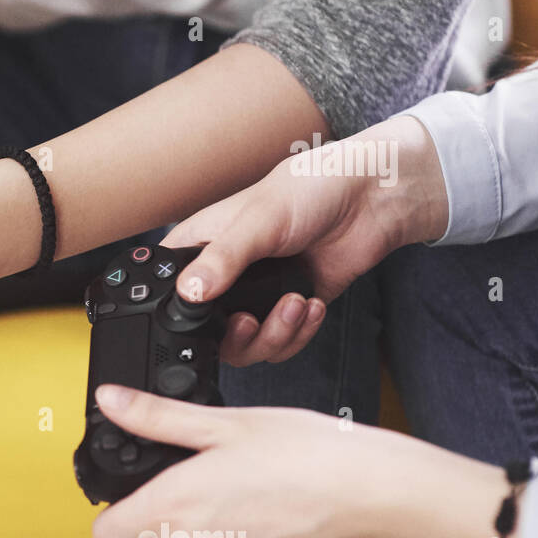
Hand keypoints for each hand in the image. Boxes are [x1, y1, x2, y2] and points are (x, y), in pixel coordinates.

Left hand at [88, 384, 505, 537]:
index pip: (106, 533)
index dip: (116, 510)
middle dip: (168, 509)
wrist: (367, 490)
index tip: (138, 489)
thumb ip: (156, 418)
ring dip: (204, 527)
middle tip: (211, 475)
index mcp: (174, 505)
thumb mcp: (221, 422)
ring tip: (247, 491)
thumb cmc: (299, 450)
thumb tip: (110, 401)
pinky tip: (267, 514)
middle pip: (150, 536)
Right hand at [161, 115, 448, 364]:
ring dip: (274, 335)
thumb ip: (223, 258)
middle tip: (250, 321)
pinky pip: (281, 345)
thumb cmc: (309, 190)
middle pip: (205, 334)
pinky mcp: (287, 311)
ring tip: (295, 304)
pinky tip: (312, 304)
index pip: (167, 290)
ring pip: (245, 347)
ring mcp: (254, 297)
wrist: (370, 201)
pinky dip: (299, 333)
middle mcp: (223, 278)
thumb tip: (189, 292)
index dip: (176, 312)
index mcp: (201, 249)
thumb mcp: (258, 221)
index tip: (201, 317)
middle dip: (235, 337)